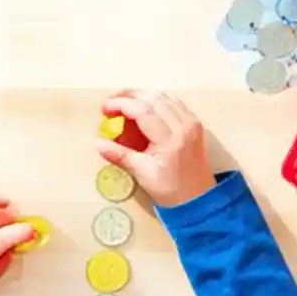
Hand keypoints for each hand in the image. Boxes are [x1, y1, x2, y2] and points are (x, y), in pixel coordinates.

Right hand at [97, 90, 216, 207]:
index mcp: (170, 138)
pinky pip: (174, 102)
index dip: (120, 105)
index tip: (104, 109)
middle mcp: (183, 125)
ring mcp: (191, 122)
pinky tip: (145, 106)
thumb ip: (119, 155)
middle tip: (110, 102)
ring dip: (142, 95)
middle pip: (153, 98)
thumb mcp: (142, 173)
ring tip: (124, 102)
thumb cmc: (170, 190)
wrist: (199, 200)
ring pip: (164, 97)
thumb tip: (97, 143)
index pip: (142, 110)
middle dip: (129, 95)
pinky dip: (156, 100)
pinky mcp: (194, 124)